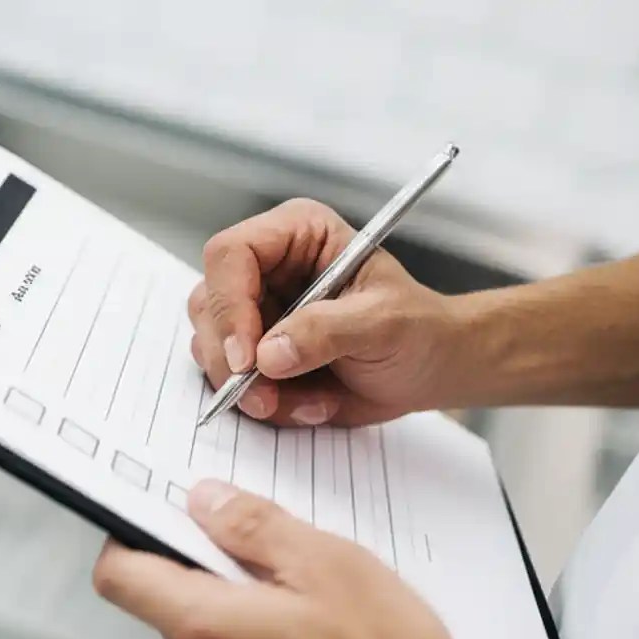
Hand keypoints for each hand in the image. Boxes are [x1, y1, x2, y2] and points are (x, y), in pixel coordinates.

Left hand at [93, 480, 476, 638]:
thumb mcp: (331, 568)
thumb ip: (255, 527)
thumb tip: (206, 500)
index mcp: (207, 627)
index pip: (120, 574)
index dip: (132, 535)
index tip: (167, 517)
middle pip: (166, 602)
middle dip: (210, 573)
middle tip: (272, 563)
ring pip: (202, 636)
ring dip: (239, 613)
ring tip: (305, 612)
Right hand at [189, 198, 459, 425]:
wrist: (429, 368)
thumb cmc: (418, 329)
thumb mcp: (384, 323)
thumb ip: (327, 331)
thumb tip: (269, 355)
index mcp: (296, 234)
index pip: (231, 255)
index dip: (230, 304)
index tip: (247, 358)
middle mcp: (265, 268)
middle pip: (209, 304)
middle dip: (231, 359)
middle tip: (264, 397)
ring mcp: (255, 311)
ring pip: (210, 347)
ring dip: (250, 387)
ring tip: (309, 400)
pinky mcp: (255, 352)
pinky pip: (230, 382)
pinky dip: (265, 404)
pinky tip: (311, 403)